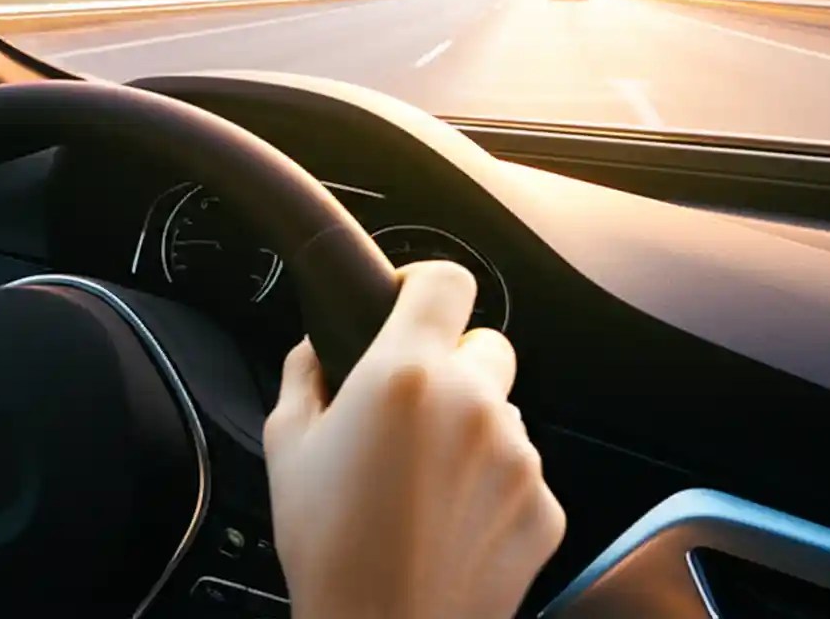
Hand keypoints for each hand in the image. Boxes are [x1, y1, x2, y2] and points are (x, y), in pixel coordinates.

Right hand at [265, 261, 564, 618]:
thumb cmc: (328, 549)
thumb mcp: (285, 446)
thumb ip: (304, 375)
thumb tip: (317, 350)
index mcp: (404, 375)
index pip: (446, 280)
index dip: (424, 283)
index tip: (409, 302)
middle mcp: (472, 405)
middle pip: (485, 342)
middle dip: (451, 362)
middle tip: (410, 406)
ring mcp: (518, 456)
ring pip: (504, 408)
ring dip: (470, 424)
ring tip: (422, 478)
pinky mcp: (544, 504)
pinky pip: (521, 466)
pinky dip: (491, 479)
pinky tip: (448, 516)